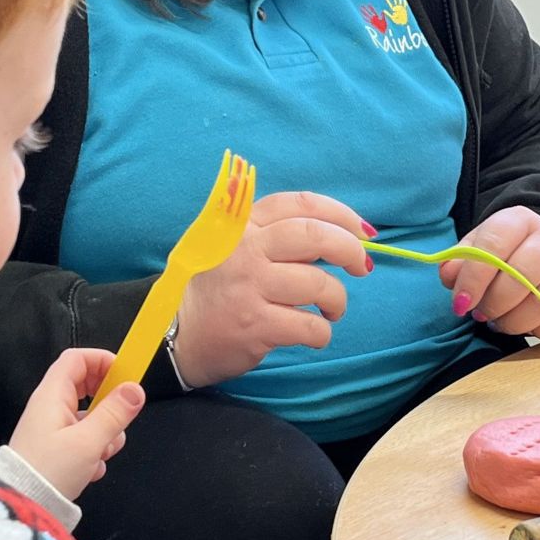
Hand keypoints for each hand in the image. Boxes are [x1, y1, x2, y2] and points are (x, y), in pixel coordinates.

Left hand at [8, 348, 144, 501]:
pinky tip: (90, 470)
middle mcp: (49, 407)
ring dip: (103, 433)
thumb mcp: (89, 442)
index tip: (126, 377)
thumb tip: (136, 389)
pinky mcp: (53, 450)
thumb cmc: (51, 470)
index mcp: (52, 395)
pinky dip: (92, 451)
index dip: (103, 360)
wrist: (21, 508)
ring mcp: (51, 429)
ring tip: (101, 454)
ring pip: (87, 416)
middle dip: (108, 402)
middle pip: (85, 386)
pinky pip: (81, 439)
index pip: (77, 359)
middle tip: (121, 417)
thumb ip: (114, 413)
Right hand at [172, 191, 372, 387]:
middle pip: (315, 237)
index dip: (340, 214)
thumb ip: (276, 234)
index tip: (363, 231)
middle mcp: (246, 250)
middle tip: (361, 267)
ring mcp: (249, 288)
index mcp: (243, 225)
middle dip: (350, 250)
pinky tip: (315, 333)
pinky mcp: (254, 325)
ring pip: (318, 284)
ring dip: (338, 299)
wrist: (177, 335)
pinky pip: (309, 326)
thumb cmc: (219, 288)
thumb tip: (341, 235)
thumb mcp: (235, 245)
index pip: (301, 204)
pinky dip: (322, 332)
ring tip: (332, 309)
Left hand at [439, 206, 539, 340]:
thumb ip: (458, 261)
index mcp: (517, 221)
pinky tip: (528, 324)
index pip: (493, 246)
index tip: (460, 303)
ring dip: (514, 322)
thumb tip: (450, 276)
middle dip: (494, 304)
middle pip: (521, 276)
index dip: (473, 279)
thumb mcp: (476, 248)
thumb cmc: (504, 254)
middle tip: (482, 314)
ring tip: (501, 320)